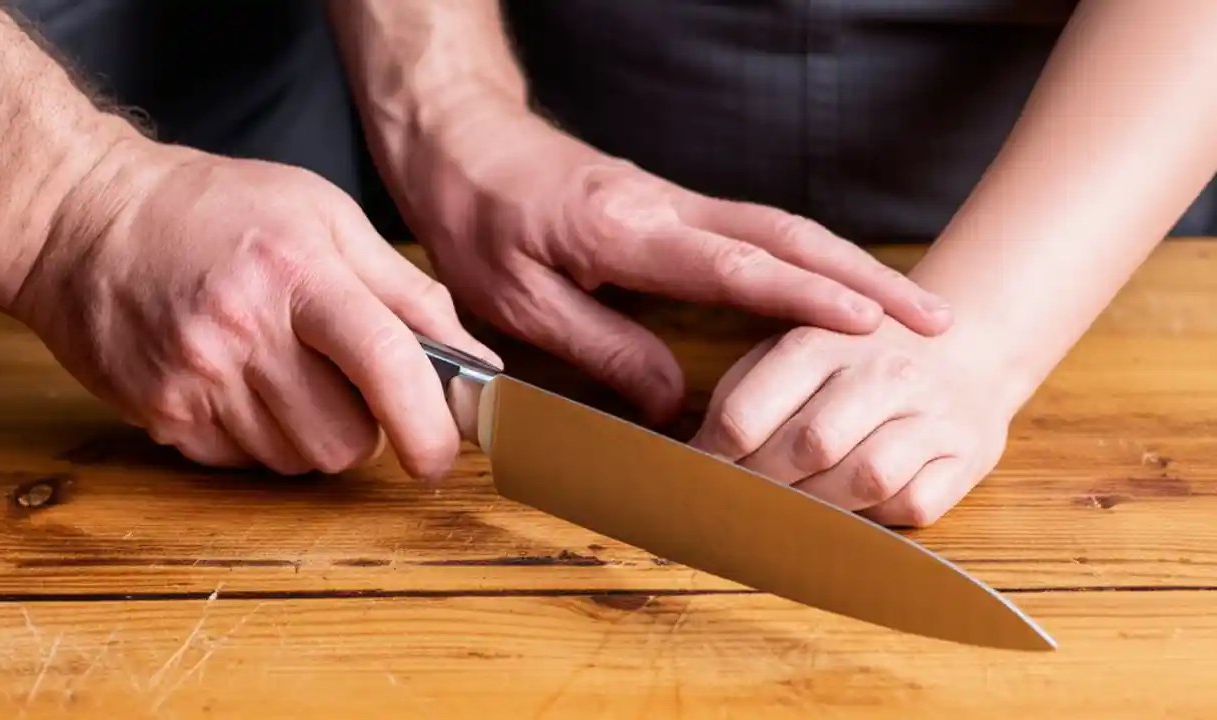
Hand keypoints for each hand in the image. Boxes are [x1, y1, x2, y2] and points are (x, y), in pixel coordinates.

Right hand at [11, 137, 496, 477]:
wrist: (83, 218)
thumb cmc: (216, 209)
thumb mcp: (324, 216)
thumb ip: (407, 291)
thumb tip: (475, 361)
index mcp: (298, 273)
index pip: (385, 362)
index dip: (429, 422)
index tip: (442, 453)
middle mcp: (244, 333)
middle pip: (345, 440)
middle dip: (364, 426)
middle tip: (343, 380)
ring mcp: (196, 381)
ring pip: (297, 461)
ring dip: (310, 432)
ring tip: (281, 368)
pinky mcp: (161, 416)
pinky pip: (243, 463)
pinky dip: (257, 437)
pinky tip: (237, 382)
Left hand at [388, 104, 952, 421]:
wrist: (459, 140)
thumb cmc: (477, 218)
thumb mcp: (517, 300)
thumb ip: (599, 350)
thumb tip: (671, 401)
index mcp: (627, 232)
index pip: (735, 266)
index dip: (805, 299)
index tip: (869, 325)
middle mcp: (667, 208)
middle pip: (786, 235)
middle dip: (865, 276)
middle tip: (934, 320)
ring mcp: (676, 200)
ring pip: (782, 228)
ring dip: (849, 265)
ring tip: (909, 309)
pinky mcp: (674, 206)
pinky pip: (758, 229)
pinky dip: (810, 257)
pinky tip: (836, 285)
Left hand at [690, 321, 1016, 525]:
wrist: (966, 346)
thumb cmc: (854, 362)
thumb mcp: (791, 353)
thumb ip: (742, 396)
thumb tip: (690, 460)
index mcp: (818, 339)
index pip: (747, 415)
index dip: (715, 462)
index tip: (701, 481)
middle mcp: (881, 369)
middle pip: (808, 448)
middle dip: (767, 488)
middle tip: (748, 505)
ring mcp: (931, 410)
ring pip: (865, 480)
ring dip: (823, 507)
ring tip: (802, 507)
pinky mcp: (969, 451)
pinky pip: (914, 504)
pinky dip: (881, 517)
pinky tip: (862, 504)